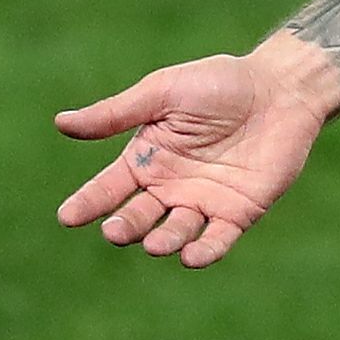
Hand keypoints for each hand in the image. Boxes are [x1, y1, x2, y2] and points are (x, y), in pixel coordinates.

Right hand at [53, 45, 339, 268]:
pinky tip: (191, 257)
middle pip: (139, 216)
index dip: (88, 203)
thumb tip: (60, 123)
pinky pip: (217, 240)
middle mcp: (169, 186)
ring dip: (163, 241)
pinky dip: (203, 252)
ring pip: (175, 232)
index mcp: (147, 157)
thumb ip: (116, 114)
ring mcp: (203, 202)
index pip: (108, 188)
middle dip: (125, 227)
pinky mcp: (238, 213)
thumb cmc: (218, 83)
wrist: (279, 89)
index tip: (67, 217)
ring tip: (155, 243)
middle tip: (115, 231)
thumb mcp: (162, 93)